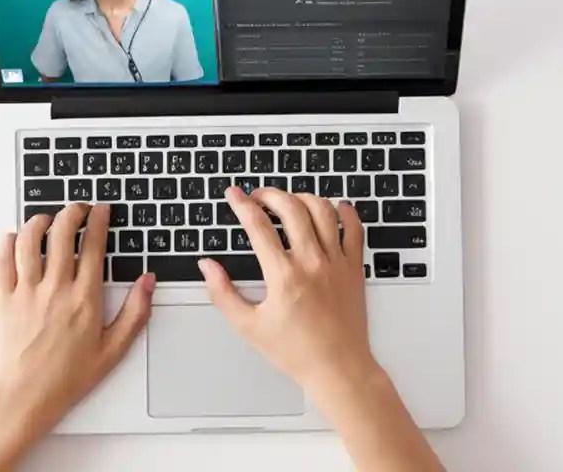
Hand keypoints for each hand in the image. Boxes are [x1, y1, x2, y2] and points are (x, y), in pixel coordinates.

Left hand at [0, 203, 154, 471]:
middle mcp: (55, 289)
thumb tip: (147, 282)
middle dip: (72, 211)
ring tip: (48, 219)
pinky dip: (8, 241)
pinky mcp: (2, 298)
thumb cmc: (65, 379)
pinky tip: (16, 238)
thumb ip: (135, 314)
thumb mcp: (112, 351)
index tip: (101, 210)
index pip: (94, 246)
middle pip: (63, 234)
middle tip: (77, 207)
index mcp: (85, 300)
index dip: (98, 221)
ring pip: (31, 239)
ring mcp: (26, 291)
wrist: (22, 398)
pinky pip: (2, 259)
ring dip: (40, 221)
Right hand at [198, 186, 372, 391]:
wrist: (339, 369)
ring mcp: (336, 263)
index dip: (241, 204)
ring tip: (289, 199)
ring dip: (302, 197)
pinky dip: (345, 212)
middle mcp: (312, 263)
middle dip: (269, 194)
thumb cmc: (297, 352)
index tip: (234, 195)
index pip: (258, 226)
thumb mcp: (248, 327)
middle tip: (258, 196)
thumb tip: (208, 267)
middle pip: (291, 208)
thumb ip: (222, 293)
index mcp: (283, 275)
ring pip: (323, 211)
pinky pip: (355, 230)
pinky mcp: (354, 269)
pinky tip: (335, 207)